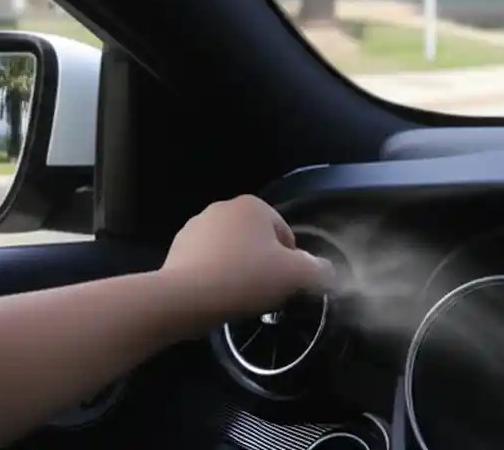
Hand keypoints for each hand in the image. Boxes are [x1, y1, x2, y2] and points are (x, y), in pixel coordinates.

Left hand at [158, 195, 333, 325]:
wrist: (184, 298)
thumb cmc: (245, 278)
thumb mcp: (294, 276)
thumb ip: (317, 270)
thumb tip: (327, 271)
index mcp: (253, 206)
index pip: (285, 234)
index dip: (290, 263)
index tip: (282, 286)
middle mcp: (223, 208)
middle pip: (257, 242)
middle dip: (263, 265)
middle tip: (263, 293)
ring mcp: (196, 227)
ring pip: (231, 252)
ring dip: (238, 271)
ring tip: (238, 298)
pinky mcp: (177, 249)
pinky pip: (207, 263)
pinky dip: (215, 277)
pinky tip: (215, 297)